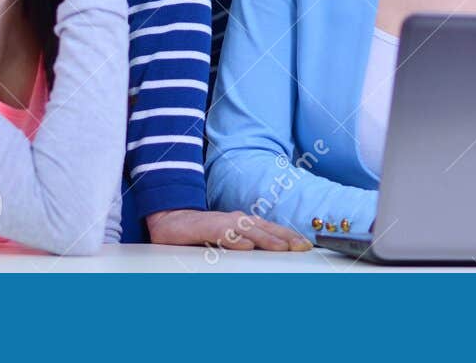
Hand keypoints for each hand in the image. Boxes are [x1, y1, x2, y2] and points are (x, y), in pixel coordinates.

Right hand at [145, 208, 310, 251]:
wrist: (169, 221)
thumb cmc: (201, 232)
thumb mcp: (227, 241)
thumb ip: (245, 246)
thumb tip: (266, 256)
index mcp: (244, 223)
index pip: (271, 229)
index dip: (289, 236)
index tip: (306, 245)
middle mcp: (236, 220)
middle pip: (265, 228)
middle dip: (285, 237)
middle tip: (302, 246)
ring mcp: (221, 223)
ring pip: (248, 230)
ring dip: (266, 239)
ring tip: (282, 248)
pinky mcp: (205, 228)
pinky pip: (222, 233)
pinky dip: (234, 239)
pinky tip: (245, 246)